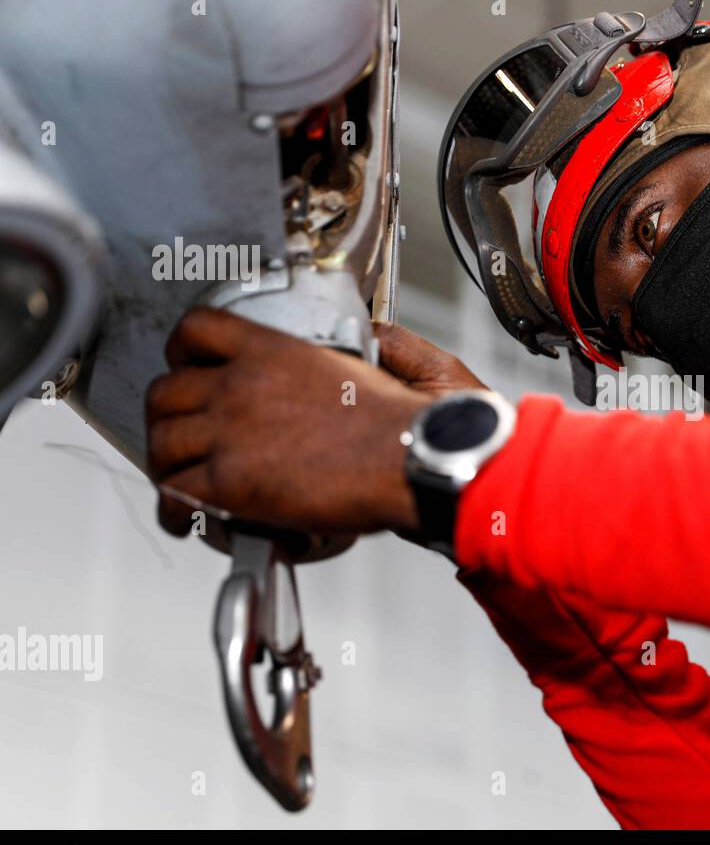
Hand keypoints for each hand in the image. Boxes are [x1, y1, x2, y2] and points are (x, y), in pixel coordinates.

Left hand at [146, 309, 479, 538]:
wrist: (411, 461)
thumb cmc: (403, 426)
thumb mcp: (376, 364)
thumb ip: (352, 351)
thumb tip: (364, 345)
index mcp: (273, 351)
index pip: (198, 329)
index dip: (181, 350)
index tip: (185, 365)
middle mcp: (242, 385)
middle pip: (165, 391)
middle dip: (166, 414)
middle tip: (180, 430)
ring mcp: (231, 432)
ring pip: (162, 441)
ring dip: (166, 462)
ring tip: (179, 477)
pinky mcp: (231, 482)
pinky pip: (175, 492)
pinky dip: (173, 508)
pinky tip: (183, 515)